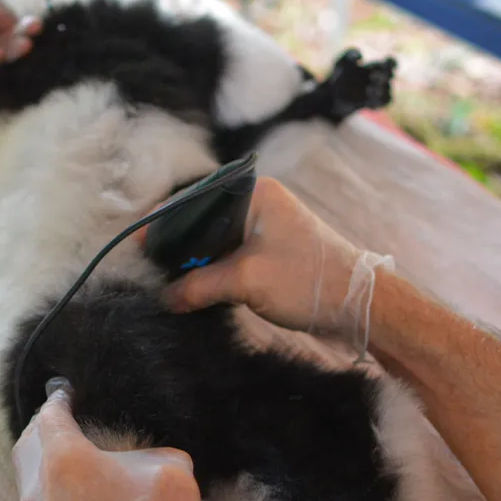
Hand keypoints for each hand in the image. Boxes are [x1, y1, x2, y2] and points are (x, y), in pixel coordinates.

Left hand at [12, 384, 201, 500]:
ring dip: (47, 470)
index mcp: (64, 459)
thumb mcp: (174, 479)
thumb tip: (154, 462)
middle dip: (44, 431)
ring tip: (76, 469)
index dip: (59, 400)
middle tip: (64, 426)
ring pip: (29, 482)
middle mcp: (38, 488)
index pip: (50, 415)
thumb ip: (160, 456)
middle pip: (28, 446)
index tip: (66, 394)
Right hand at [139, 178, 392, 346]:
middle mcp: (258, 204)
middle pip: (202, 220)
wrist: (361, 307)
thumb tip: (164, 297)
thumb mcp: (245, 281)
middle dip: (177, 245)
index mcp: (254, 194)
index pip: (195, 199)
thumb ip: (198, 286)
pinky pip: (228, 256)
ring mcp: (265, 229)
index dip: (164, 222)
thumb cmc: (308, 282)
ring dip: (194, 262)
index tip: (139, 244)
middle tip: (150, 268)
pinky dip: (210, 271)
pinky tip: (192, 289)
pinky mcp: (270, 253)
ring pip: (214, 241)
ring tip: (166, 282)